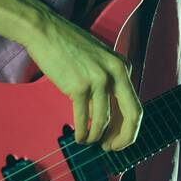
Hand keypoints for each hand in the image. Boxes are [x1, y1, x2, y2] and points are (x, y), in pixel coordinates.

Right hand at [26, 15, 142, 151]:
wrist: (46, 31)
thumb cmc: (69, 46)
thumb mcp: (100, 59)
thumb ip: (110, 81)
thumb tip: (111, 115)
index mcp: (123, 66)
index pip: (134, 105)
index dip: (129, 128)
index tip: (119, 139)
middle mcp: (115, 73)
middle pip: (131, 114)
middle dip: (124, 138)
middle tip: (112, 149)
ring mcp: (98, 80)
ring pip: (104, 121)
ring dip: (97, 137)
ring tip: (89, 142)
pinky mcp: (79, 87)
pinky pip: (84, 119)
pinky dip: (82, 133)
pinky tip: (79, 137)